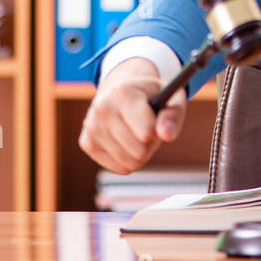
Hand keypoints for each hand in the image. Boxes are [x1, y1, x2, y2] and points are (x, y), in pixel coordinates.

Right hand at [78, 57, 186, 174]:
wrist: (121, 91)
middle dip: (150, 144)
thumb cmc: (150, 96)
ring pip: (130, 163)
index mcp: (123, 94)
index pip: (147, 133)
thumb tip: (167, 135)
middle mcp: (103, 110)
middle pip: (140, 151)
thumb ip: (172, 115)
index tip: (156, 120)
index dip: (158, 131)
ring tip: (137, 133)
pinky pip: (119, 168)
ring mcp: (92, 127)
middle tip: (148, 128)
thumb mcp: (171, 97)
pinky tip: (125, 141)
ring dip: (140, 153)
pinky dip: (128, 160)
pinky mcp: (87, 143)